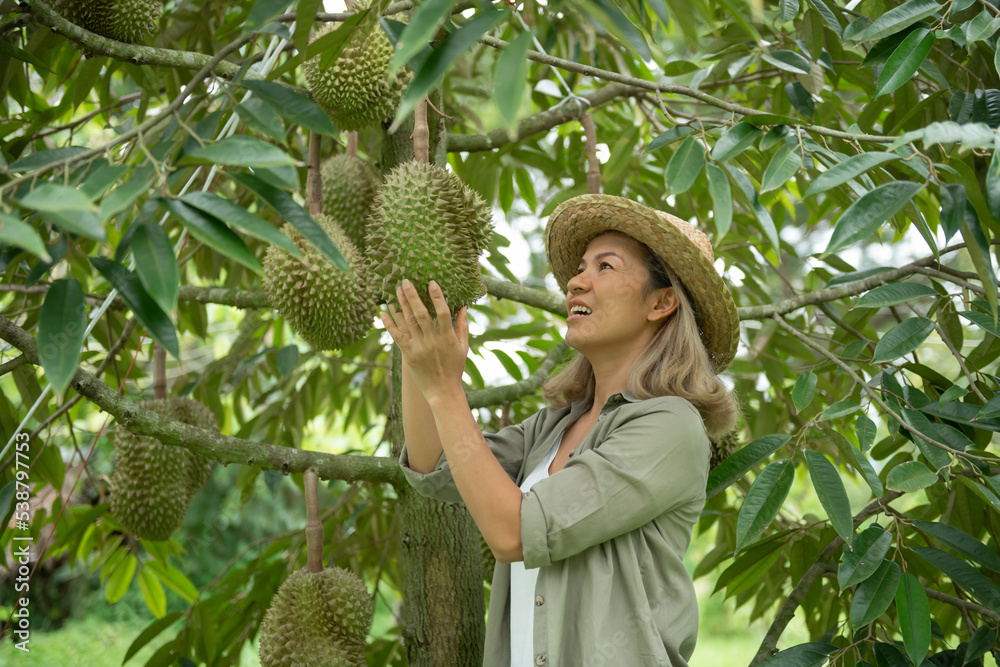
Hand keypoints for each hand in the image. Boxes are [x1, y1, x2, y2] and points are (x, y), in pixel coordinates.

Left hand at [380, 279, 468, 402]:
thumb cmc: (454, 368)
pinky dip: (389, 324)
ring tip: (394, 291)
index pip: (442, 313)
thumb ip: (463, 326)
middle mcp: (432, 341)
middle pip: (420, 314)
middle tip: (405, 281)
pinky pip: (396, 337)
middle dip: (412, 296)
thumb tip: (464, 307)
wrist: (442, 391)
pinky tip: (383, 312)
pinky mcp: (408, 355)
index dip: (437, 297)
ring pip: (407, 322)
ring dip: (400, 305)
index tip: (431, 282)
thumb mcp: (463, 347)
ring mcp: (418, 348)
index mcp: (447, 338)